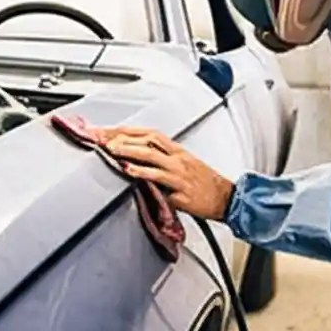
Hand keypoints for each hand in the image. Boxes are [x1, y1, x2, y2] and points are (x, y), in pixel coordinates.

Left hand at [93, 126, 234, 219]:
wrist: (228, 199)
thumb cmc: (205, 184)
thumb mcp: (184, 165)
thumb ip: (162, 161)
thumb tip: (136, 158)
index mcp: (177, 151)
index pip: (148, 133)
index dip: (127, 131)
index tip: (108, 131)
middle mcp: (177, 158)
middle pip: (147, 140)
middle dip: (122, 137)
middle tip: (102, 137)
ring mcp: (178, 172)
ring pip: (151, 155)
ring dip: (128, 150)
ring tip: (111, 149)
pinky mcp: (179, 189)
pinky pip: (158, 179)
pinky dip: (142, 173)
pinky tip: (129, 170)